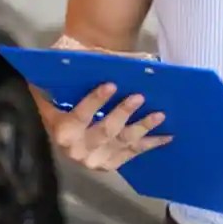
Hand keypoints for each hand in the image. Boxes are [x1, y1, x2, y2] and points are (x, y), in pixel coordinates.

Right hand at [31, 82, 171, 170]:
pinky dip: (152, 143)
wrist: (66, 128)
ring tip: (159, 114)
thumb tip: (69, 61)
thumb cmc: (63, 100)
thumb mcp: (54, 91)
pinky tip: (168, 135)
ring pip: (123, 142)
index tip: (111, 85)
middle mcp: (78, 150)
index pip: (80, 115)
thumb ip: (58, 80)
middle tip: (139, 97)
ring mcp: (97, 159)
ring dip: (142, 127)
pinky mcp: (112, 163)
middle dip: (123, 113)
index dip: (95, 101)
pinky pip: (134, 152)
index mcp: (63, 131)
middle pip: (105, 130)